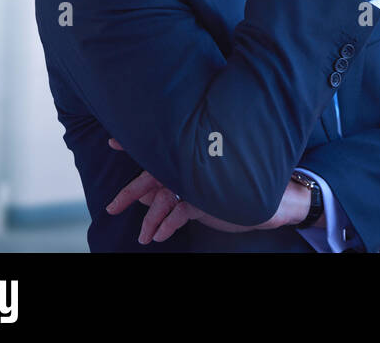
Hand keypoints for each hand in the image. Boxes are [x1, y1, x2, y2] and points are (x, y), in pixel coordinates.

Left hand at [104, 139, 311, 242]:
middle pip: (151, 177)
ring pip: (163, 199)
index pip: (156, 153)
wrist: (268, 199)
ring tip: (144, 238)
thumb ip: (172, 187)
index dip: (134, 145)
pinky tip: (161, 235)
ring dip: (151, 221)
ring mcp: (198, 181)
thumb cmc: (233, 188)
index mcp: (188, 159)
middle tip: (111, 209)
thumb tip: (141, 195)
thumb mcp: (199, 188)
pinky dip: (168, 224)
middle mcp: (190, 167)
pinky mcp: (207, 197)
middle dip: (129, 192)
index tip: (111, 142)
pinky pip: (180, 211)